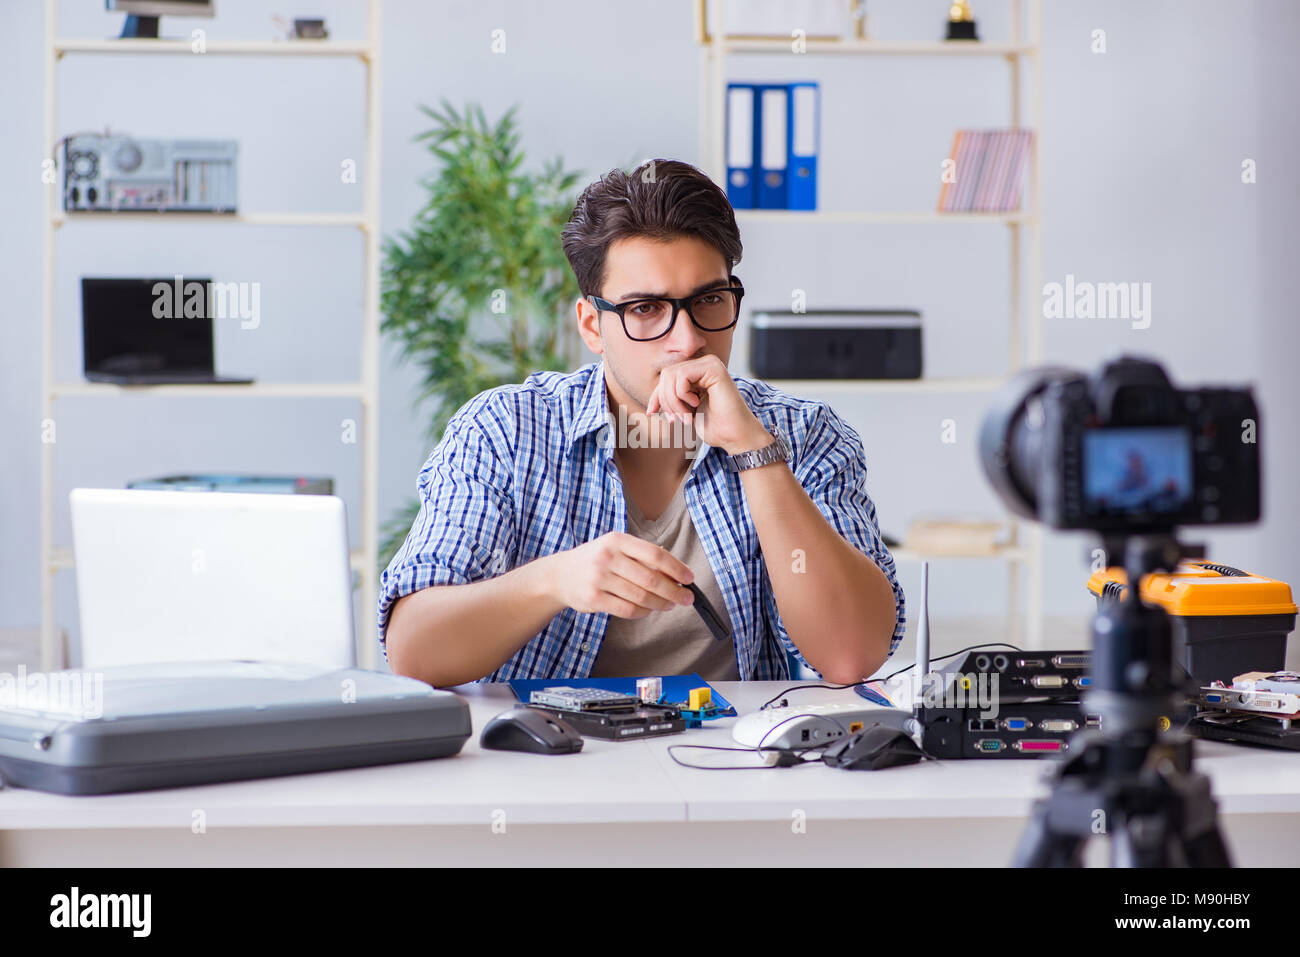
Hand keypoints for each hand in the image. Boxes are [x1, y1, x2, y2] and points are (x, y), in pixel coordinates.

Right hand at [545, 532, 696, 618]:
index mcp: (617, 540)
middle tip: (687, 598)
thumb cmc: (595, 560)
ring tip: (669, 605)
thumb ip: (642, 556)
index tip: (689, 578)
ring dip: (660, 603)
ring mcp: (599, 578)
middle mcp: (607, 557)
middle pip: (651, 579)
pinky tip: (649, 609)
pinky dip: (643, 612)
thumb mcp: (615, 548)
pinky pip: (627, 609)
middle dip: (674, 591)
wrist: (559, 575)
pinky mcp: (594, 599)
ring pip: (641, 596)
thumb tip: (676, 571)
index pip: (655, 555)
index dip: (676, 568)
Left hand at [645, 354, 771, 454]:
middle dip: (665, 400)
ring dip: (674, 401)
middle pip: (666, 374)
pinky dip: (682, 395)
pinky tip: (696, 404)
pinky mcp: (713, 368)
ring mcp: (710, 363)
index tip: (653, 413)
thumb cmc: (714, 426)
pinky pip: (682, 376)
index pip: (666, 377)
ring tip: (686, 416)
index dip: (656, 396)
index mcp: (698, 372)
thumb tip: (652, 402)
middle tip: (676, 419)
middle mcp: (704, 364)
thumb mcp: (684, 411)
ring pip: (671, 374)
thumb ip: (671, 399)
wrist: (734, 436)